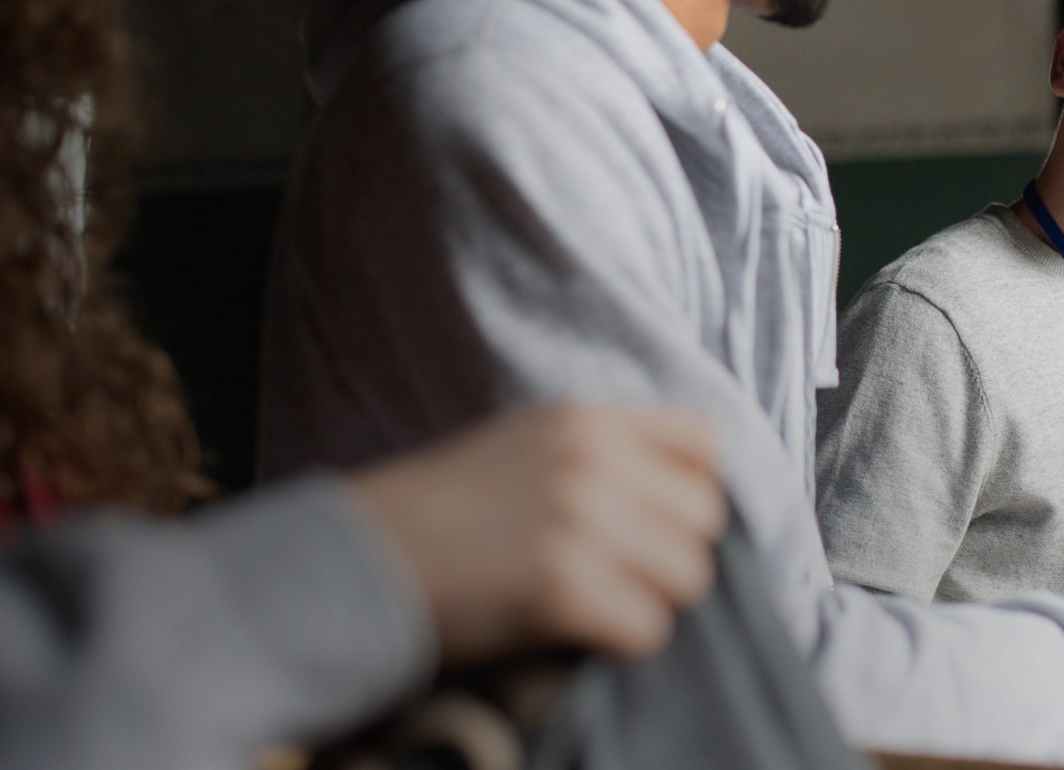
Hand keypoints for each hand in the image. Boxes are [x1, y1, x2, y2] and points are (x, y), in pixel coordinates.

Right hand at [349, 404, 725, 664]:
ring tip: (594, 604)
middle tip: (619, 576)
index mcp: (584, 421)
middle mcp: (589, 462)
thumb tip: (684, 496)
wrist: (358, 558)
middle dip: (672, 555)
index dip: (690, 491)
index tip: (657, 523)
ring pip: (687, 577)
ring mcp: (578, 524)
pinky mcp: (561, 589)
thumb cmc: (442, 510)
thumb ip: (602, 454)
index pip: (705, 443)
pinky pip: (646, 628)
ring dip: (650, 601)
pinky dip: (618, 642)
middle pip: (704, 518)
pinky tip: (573, 632)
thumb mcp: (523, 445)